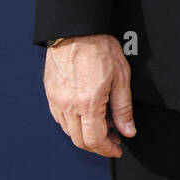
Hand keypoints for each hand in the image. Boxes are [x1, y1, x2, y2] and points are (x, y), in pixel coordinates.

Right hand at [43, 34, 135, 158]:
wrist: (76, 30)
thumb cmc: (100, 48)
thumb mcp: (121, 78)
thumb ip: (124, 109)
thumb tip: (128, 131)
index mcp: (88, 104)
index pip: (95, 140)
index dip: (108, 150)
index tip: (117, 149)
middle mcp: (68, 106)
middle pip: (80, 140)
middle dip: (98, 145)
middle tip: (113, 139)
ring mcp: (56, 100)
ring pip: (68, 131)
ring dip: (85, 134)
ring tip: (103, 123)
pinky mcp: (50, 93)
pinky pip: (60, 117)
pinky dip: (74, 123)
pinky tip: (86, 113)